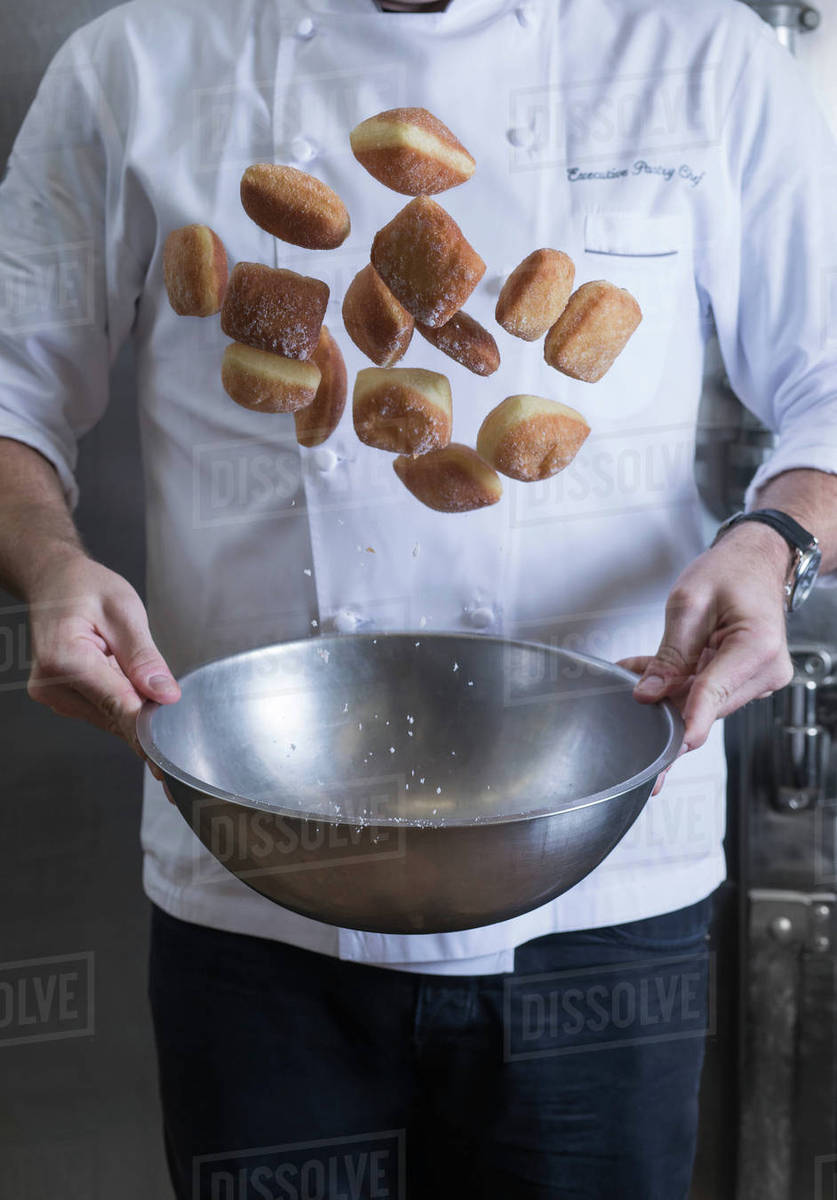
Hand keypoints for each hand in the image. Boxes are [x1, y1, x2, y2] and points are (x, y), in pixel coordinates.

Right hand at [25, 552, 180, 777]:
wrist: (53, 582)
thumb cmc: (85, 588)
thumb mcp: (124, 611)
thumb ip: (144, 657)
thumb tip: (164, 695)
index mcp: (65, 658)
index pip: (116, 705)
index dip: (146, 732)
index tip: (166, 761)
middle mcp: (53, 684)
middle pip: (114, 716)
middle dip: (147, 722)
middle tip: (176, 732)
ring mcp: (54, 695)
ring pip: (109, 719)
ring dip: (135, 710)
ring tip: (144, 680)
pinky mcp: (61, 699)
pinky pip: (102, 711)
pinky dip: (122, 705)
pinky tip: (130, 686)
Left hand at [619, 523, 793, 790]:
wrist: (757, 560)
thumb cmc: (731, 571)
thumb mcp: (689, 603)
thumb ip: (670, 653)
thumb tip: (649, 694)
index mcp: (757, 646)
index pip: (713, 693)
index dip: (686, 722)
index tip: (667, 752)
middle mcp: (766, 669)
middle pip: (707, 703)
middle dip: (666, 704)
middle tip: (627, 703)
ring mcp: (760, 678)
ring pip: (704, 700)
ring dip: (669, 691)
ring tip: (634, 674)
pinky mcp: (748, 679)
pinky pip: (708, 691)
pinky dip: (680, 684)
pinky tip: (651, 676)